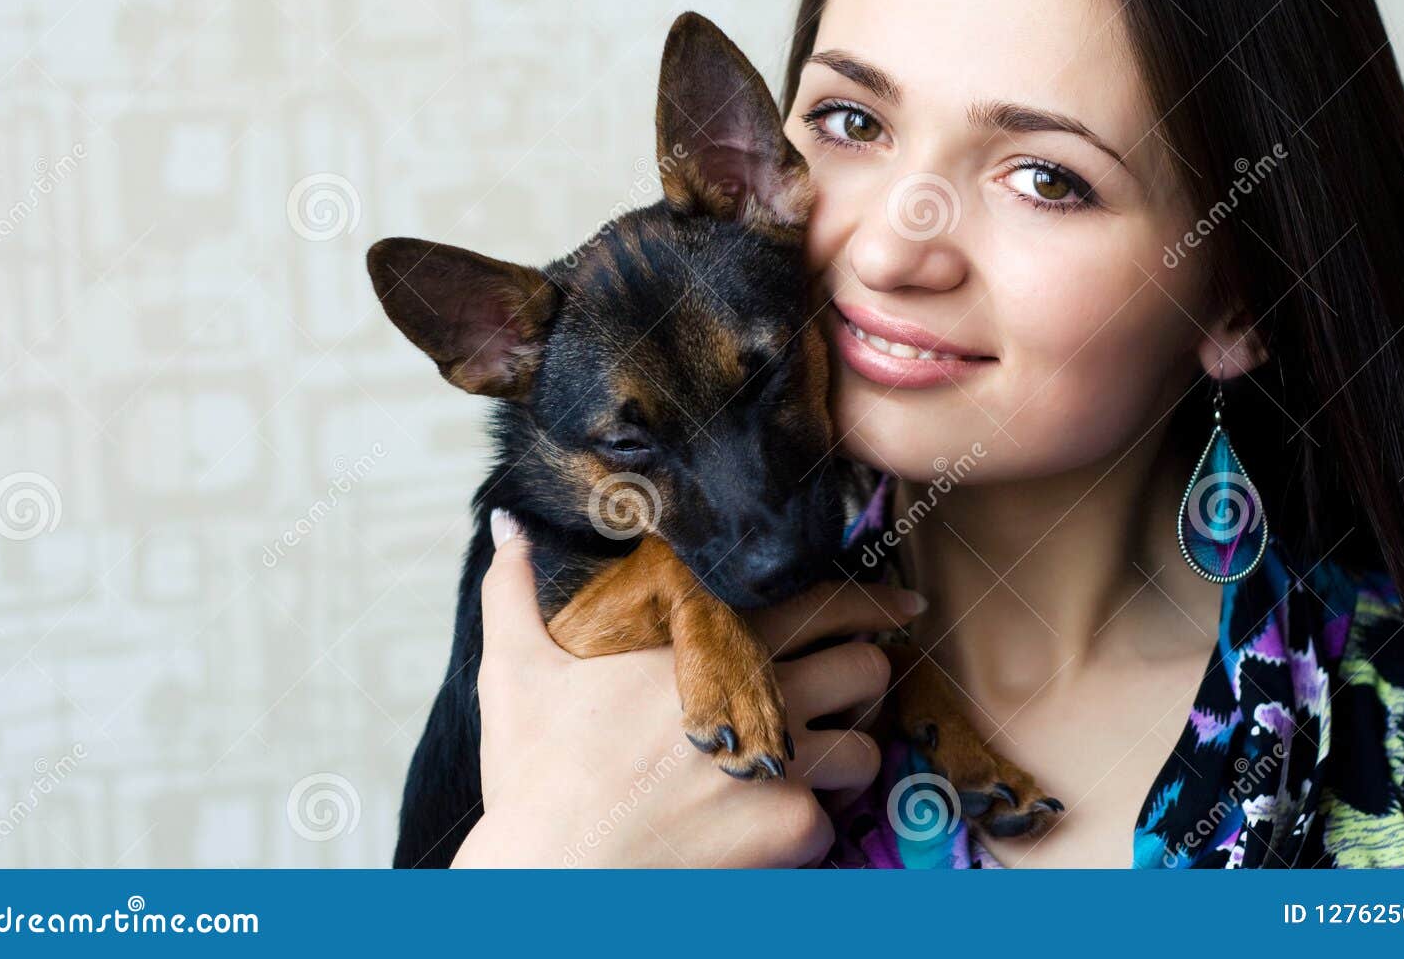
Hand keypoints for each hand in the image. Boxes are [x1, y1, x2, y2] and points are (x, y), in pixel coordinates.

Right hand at [450, 510, 924, 867]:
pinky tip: (770, 831)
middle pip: (863, 662)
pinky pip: (833, 820)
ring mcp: (780, 755)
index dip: (866, 600)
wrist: (554, 877)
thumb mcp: (514, 668)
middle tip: (866, 680)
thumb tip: (506, 525)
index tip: (897, 606)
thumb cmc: (535, 774)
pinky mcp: (791, 823)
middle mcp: (755, 685)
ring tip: (823, 762)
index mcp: (703, 638)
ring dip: (848, 751)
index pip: (816, 598)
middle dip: (867, 672)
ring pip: (865, 743)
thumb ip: (515, 588)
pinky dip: (808, 828)